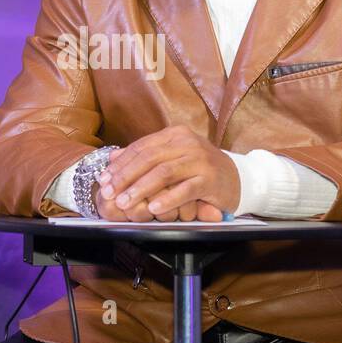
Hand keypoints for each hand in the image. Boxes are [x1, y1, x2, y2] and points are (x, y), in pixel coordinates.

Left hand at [97, 125, 239, 219]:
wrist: (238, 178)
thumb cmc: (199, 170)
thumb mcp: (172, 157)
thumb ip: (145, 155)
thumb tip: (112, 156)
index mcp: (175, 134)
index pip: (141, 147)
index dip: (120, 164)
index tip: (103, 179)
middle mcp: (187, 143)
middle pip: (149, 158)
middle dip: (125, 177)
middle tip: (108, 193)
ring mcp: (200, 160)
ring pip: (164, 173)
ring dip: (141, 189)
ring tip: (125, 203)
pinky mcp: (210, 179)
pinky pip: (185, 189)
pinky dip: (167, 199)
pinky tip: (153, 208)